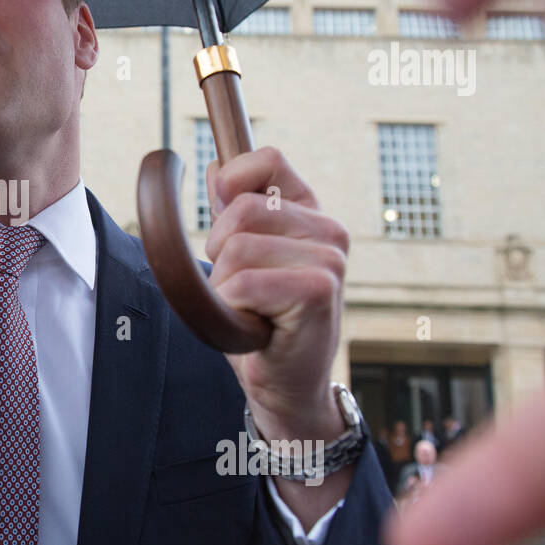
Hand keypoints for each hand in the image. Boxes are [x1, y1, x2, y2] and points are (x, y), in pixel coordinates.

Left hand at [204, 147, 348, 440]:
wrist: (286, 385)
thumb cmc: (261, 320)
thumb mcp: (242, 256)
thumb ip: (233, 211)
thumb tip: (216, 166)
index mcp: (310, 211)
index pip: (267, 160)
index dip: (230, 186)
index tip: (227, 229)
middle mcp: (328, 229)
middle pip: (238, 210)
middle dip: (220, 253)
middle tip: (243, 289)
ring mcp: (328, 259)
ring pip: (236, 249)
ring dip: (226, 286)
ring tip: (251, 309)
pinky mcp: (318, 291)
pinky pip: (242, 284)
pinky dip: (233, 309)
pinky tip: (256, 326)